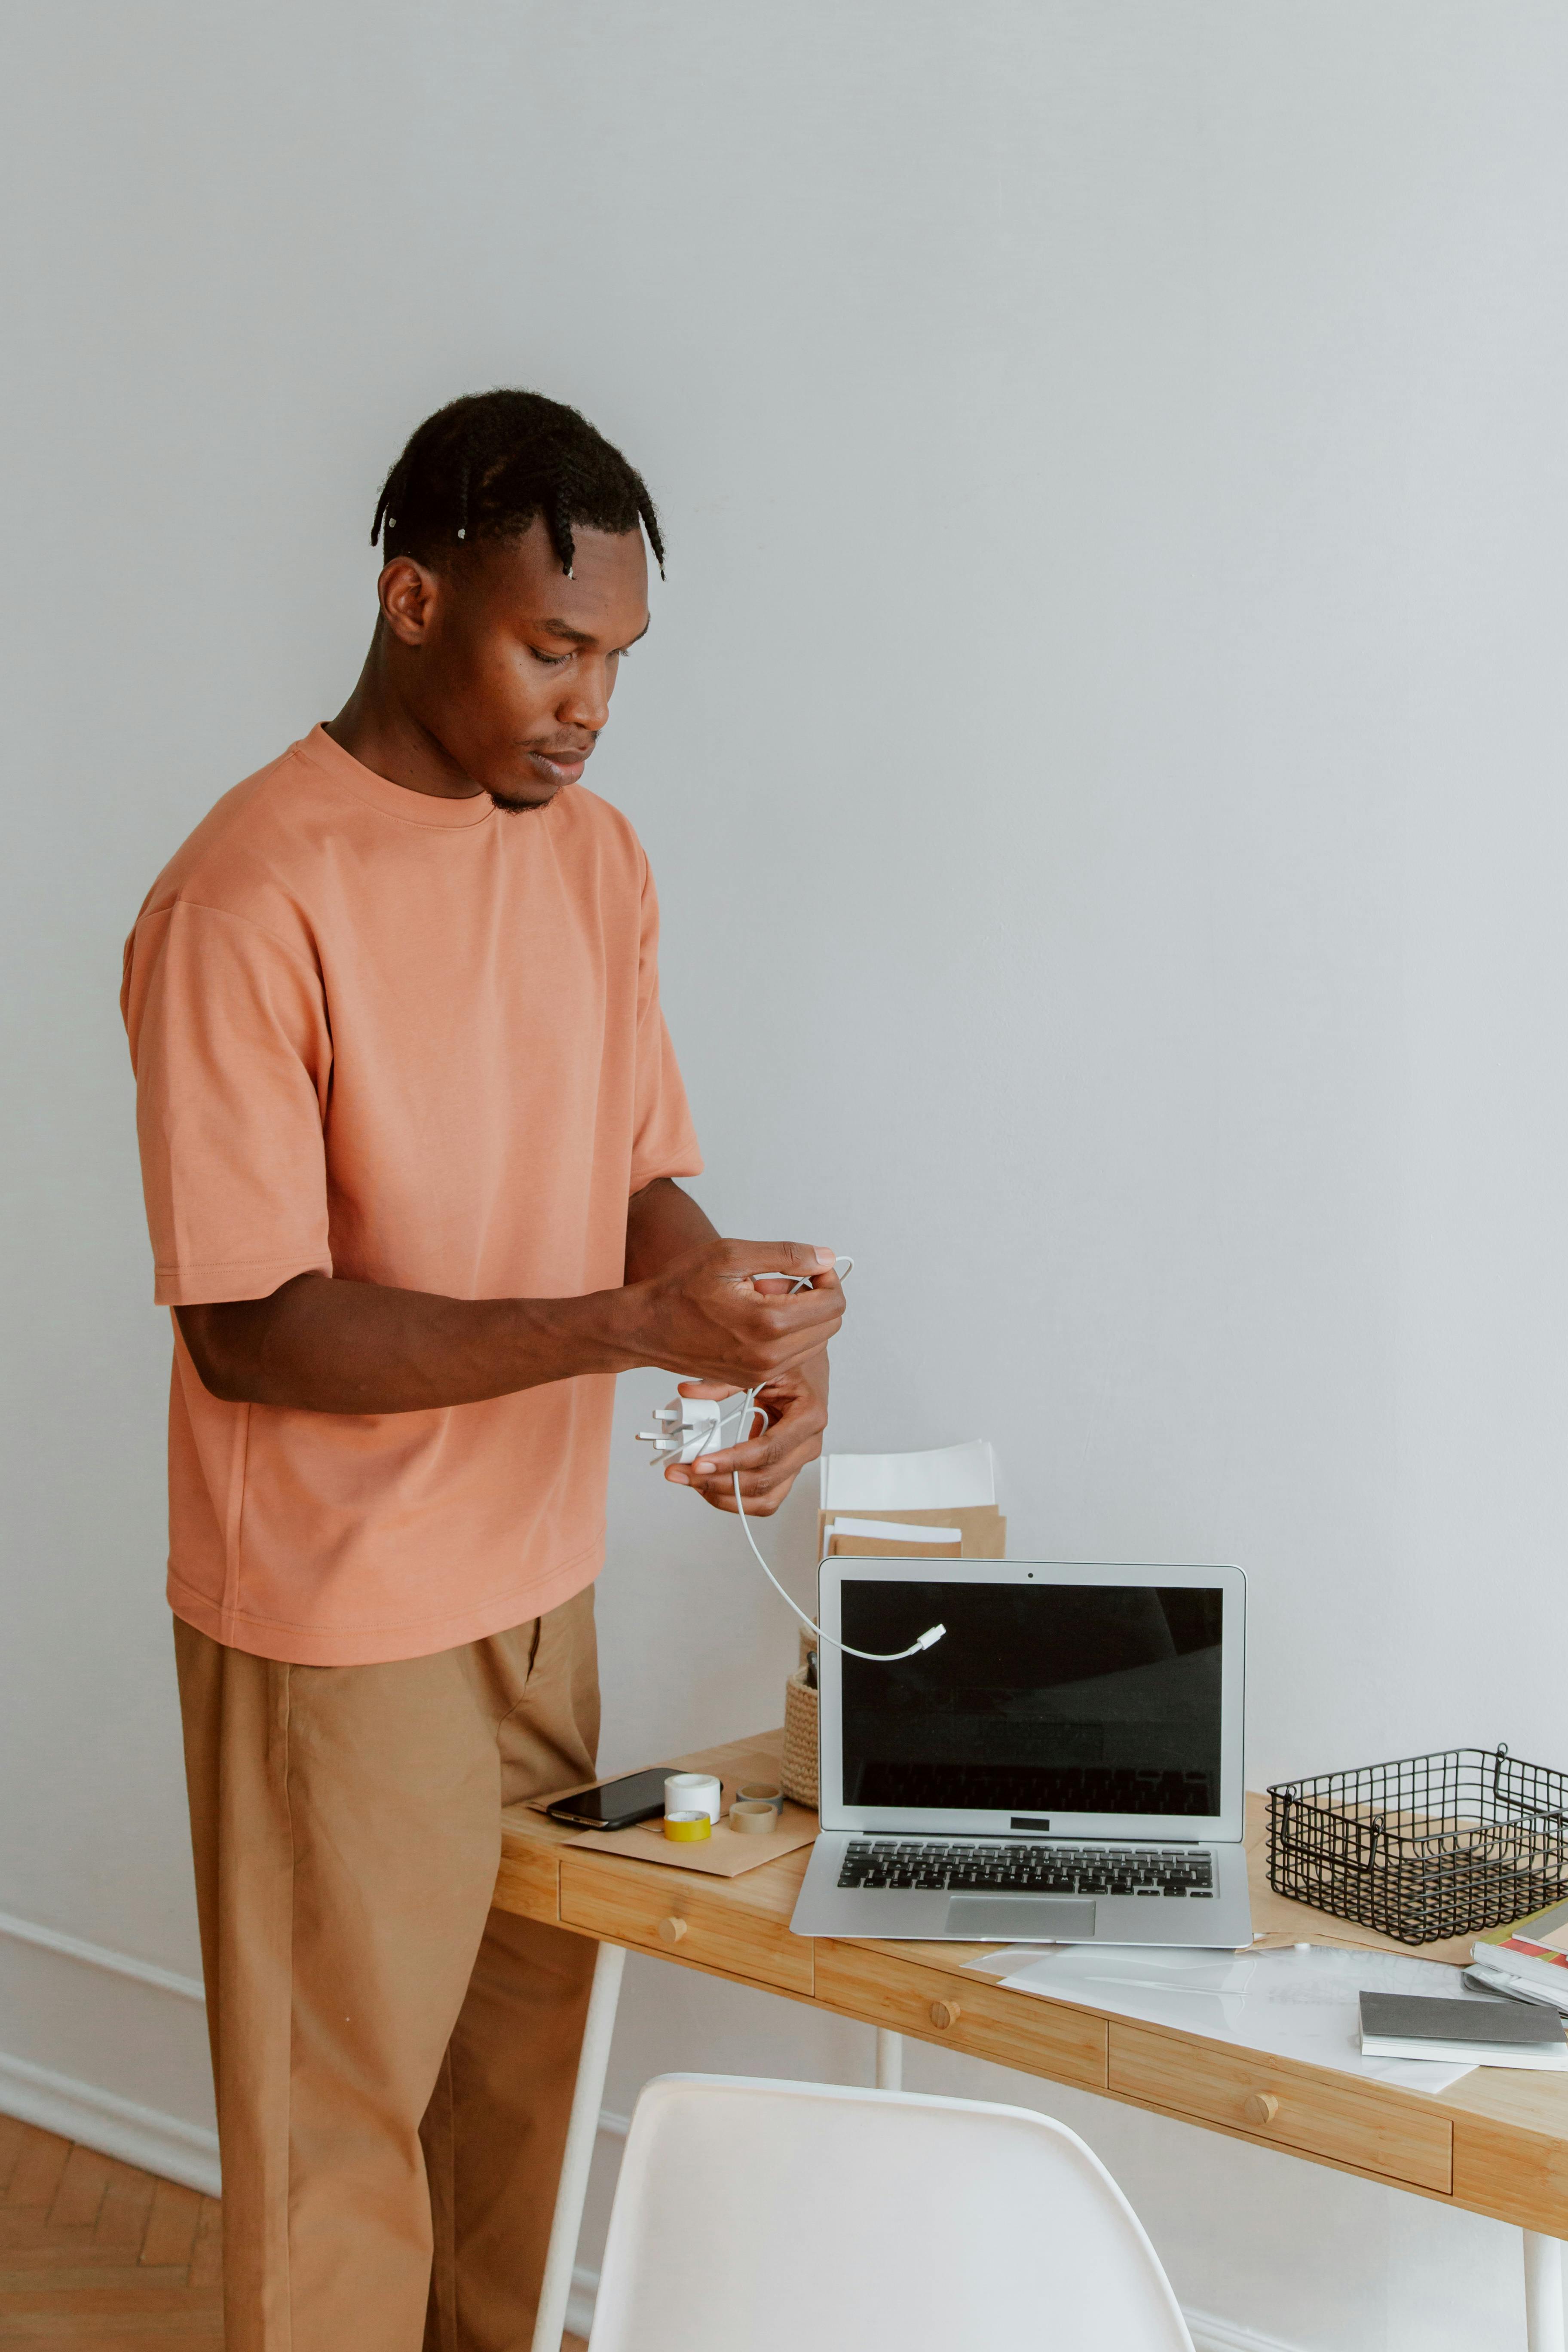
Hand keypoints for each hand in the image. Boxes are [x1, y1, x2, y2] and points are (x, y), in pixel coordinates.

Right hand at [626, 1239, 844, 1388]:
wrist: (645, 1328)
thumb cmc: (679, 1289)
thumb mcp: (732, 1255)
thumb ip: (786, 1255)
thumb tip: (825, 1258)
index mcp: (769, 1323)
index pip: (833, 1302)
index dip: (828, 1277)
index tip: (811, 1266)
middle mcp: (771, 1355)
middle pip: (831, 1325)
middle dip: (815, 1297)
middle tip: (780, 1281)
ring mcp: (763, 1372)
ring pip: (815, 1342)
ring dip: (801, 1316)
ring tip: (763, 1299)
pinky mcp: (754, 1380)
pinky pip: (793, 1356)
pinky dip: (787, 1334)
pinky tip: (756, 1317)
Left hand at [664, 1349, 828, 1517]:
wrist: (810, 1371)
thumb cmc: (793, 1369)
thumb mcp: (760, 1368)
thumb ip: (723, 1383)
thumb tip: (688, 1392)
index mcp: (808, 1416)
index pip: (768, 1450)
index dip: (732, 1461)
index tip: (700, 1463)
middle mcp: (808, 1444)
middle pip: (764, 1480)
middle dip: (719, 1482)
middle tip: (684, 1473)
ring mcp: (799, 1461)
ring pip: (766, 1499)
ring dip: (726, 1497)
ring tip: (693, 1482)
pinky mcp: (787, 1469)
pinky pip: (765, 1496)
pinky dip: (737, 1497)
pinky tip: (711, 1484)